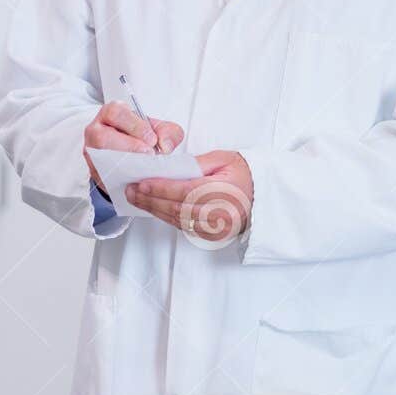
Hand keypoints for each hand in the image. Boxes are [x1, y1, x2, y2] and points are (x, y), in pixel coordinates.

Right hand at [83, 101, 184, 198]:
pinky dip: (118, 174)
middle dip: (128, 146)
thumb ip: (169, 133)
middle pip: (102, 136)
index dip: (135, 126)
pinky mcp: (93, 168)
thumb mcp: (160, 131)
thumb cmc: (143, 138)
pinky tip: (134, 176)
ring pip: (99, 155)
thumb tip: (165, 146)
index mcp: (112, 112)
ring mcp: (92, 150)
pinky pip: (101, 172)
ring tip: (142, 165)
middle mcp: (96, 129)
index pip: (116, 112)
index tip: (152, 140)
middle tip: (148, 153)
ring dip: (122, 161)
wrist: (132, 157)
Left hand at [129, 150, 252, 247]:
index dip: (161, 189)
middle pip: (177, 208)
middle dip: (151, 199)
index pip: (185, 191)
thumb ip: (196, 163)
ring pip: (178, 220)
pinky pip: (185, 227)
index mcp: (223, 191)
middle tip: (131, 191)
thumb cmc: (244, 174)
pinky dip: (167, 217)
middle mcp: (220, 213)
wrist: (264, 196)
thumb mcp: (223, 159)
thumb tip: (169, 167)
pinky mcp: (213, 235)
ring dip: (155, 210)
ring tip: (137, 199)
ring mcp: (217, 227)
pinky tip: (155, 209)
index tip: (141, 184)